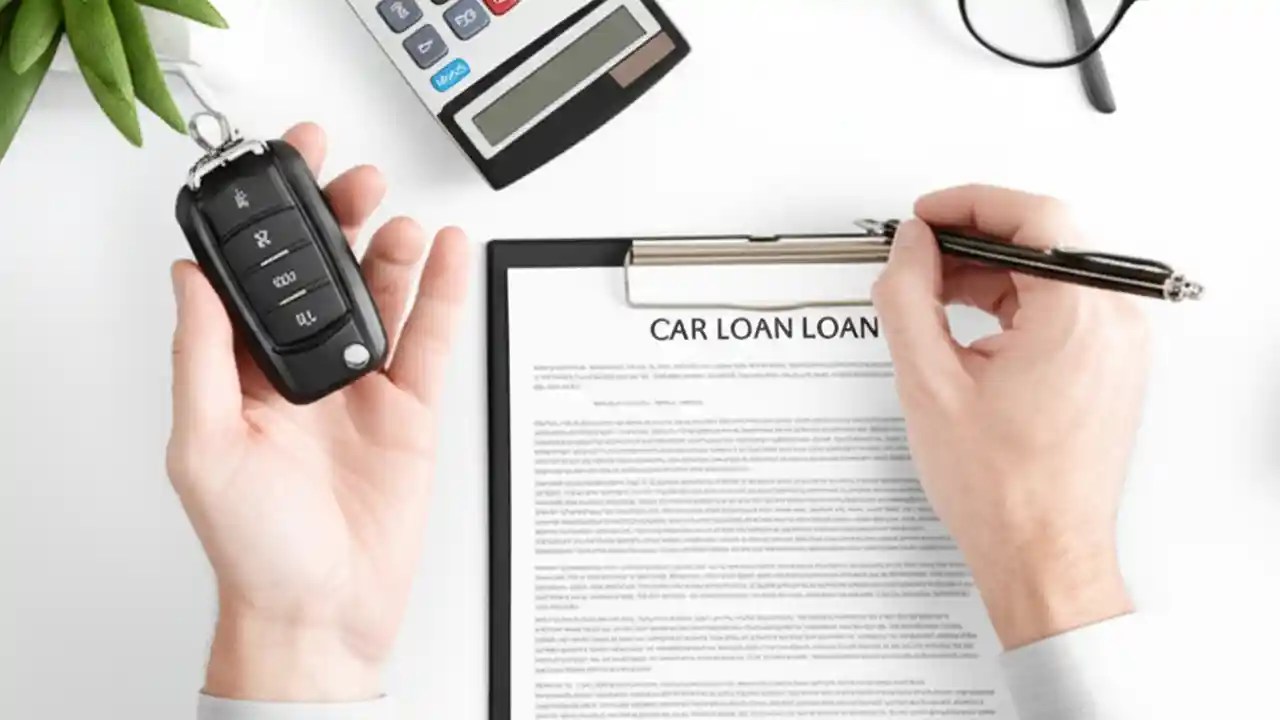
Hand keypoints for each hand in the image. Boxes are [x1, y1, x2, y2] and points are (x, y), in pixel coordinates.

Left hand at [166, 123, 469, 700]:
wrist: (322, 611)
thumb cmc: (254, 548)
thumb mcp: (204, 447)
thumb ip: (201, 356)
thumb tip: (189, 279)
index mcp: (245, 374)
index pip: (260, 276)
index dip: (273, 221)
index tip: (286, 171)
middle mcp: (304, 373)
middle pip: (326, 274)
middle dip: (341, 220)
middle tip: (357, 181)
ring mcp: (361, 389)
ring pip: (381, 297)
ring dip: (392, 250)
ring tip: (402, 220)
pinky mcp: (409, 411)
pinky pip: (429, 340)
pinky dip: (443, 293)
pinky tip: (447, 255)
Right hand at [871, 185, 1146, 649]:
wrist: (1042, 554)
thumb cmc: (1002, 491)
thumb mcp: (929, 383)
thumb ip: (909, 298)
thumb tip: (908, 247)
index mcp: (1079, 318)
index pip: (1036, 217)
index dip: (971, 204)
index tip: (927, 217)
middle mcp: (1113, 323)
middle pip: (1044, 241)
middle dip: (973, 241)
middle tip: (919, 255)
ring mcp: (1117, 346)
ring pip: (1049, 275)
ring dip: (988, 274)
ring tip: (931, 296)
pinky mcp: (1107, 367)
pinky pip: (1059, 309)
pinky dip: (1010, 305)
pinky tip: (963, 325)